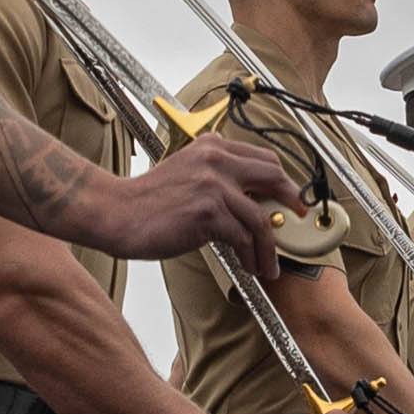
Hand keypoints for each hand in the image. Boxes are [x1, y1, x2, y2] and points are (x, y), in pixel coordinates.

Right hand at [77, 135, 300, 267]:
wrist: (116, 212)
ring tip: (268, 265)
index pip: (264, 159)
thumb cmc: (147, 200)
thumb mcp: (186, 172)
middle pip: (274, 178)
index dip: (284, 181)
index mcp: (212, 146)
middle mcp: (216, 160)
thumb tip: (253, 203)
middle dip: (291, 203)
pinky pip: (243, 238)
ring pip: (261, 218)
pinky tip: (249, 267)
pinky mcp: (208, 212)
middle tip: (296, 223)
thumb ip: (218, 178)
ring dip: (269, 247)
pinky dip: (251, 257)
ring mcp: (213, 185)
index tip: (292, 198)